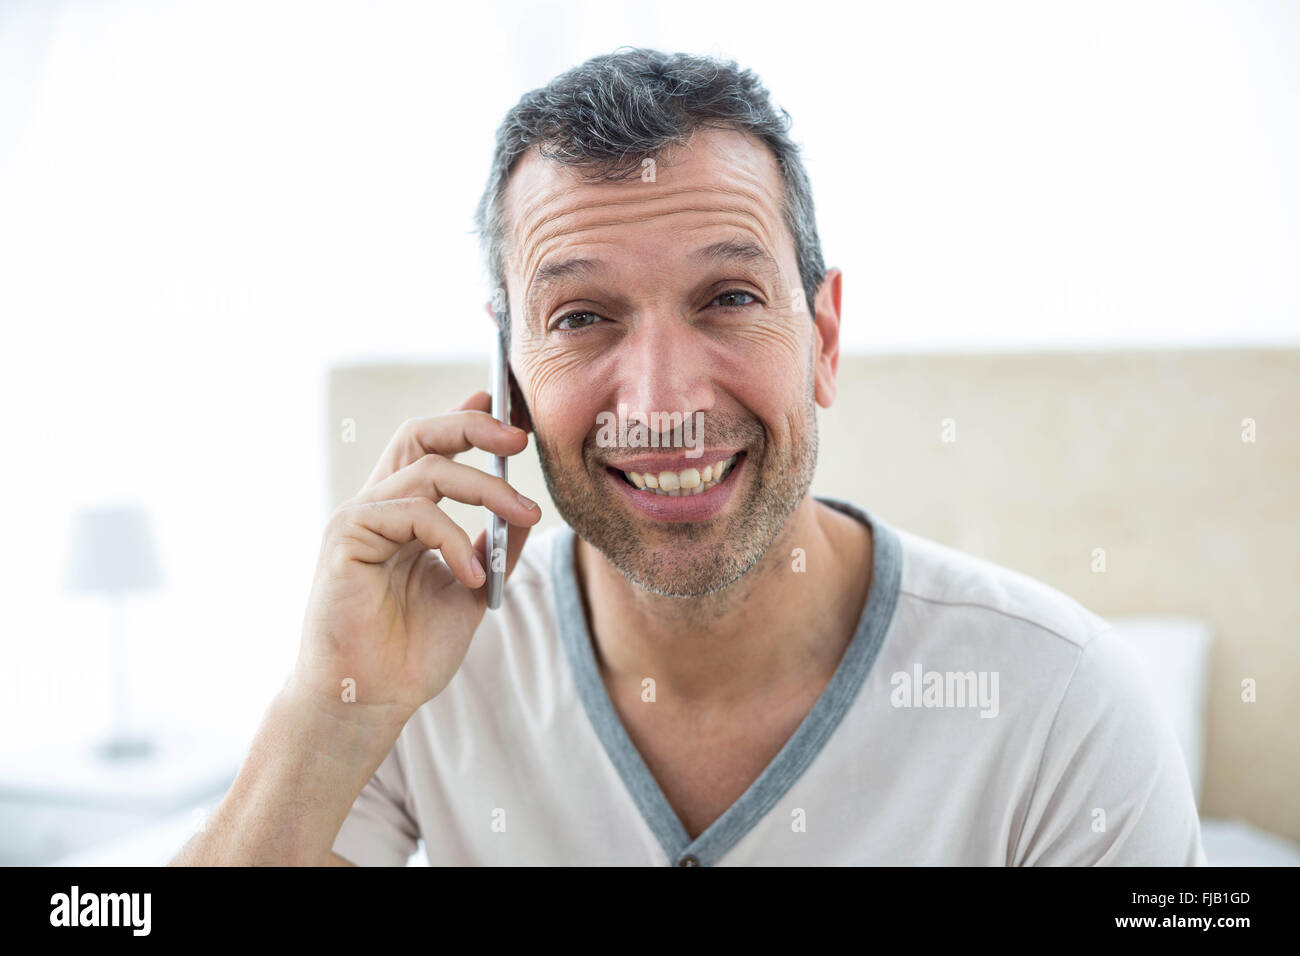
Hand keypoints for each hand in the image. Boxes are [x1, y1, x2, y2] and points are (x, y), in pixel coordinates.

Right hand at [290, 390, 540, 728]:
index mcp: (404, 516)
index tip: (507, 409)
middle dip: (473, 426)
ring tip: (524, 515)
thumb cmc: (411, 652)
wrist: (371, 699)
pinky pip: (410, 512)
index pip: (431, 449)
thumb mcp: (472, 590)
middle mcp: (377, 507)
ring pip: (427, 471)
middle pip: (420, 435)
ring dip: (486, 488)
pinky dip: (452, 535)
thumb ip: (496, 548)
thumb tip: (528, 511)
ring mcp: (357, 518)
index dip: (466, 420)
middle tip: (520, 438)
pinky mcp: (344, 537)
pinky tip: (471, 574)